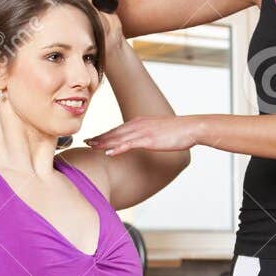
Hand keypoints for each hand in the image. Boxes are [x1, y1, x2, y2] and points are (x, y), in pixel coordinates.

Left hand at [85, 115, 200, 156]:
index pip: (117, 129)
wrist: (190, 127)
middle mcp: (138, 125)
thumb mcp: (158, 130)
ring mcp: (142, 132)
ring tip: (91, 147)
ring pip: (118, 138)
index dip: (104, 134)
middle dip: (99, 138)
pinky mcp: (148, 140)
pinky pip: (129, 144)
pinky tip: (109, 153)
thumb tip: (142, 140)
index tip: (93, 139)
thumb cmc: (177, 131)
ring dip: (103, 143)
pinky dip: (118, 148)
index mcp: (139, 122)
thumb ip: (147, 134)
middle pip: (114, 132)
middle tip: (85, 142)